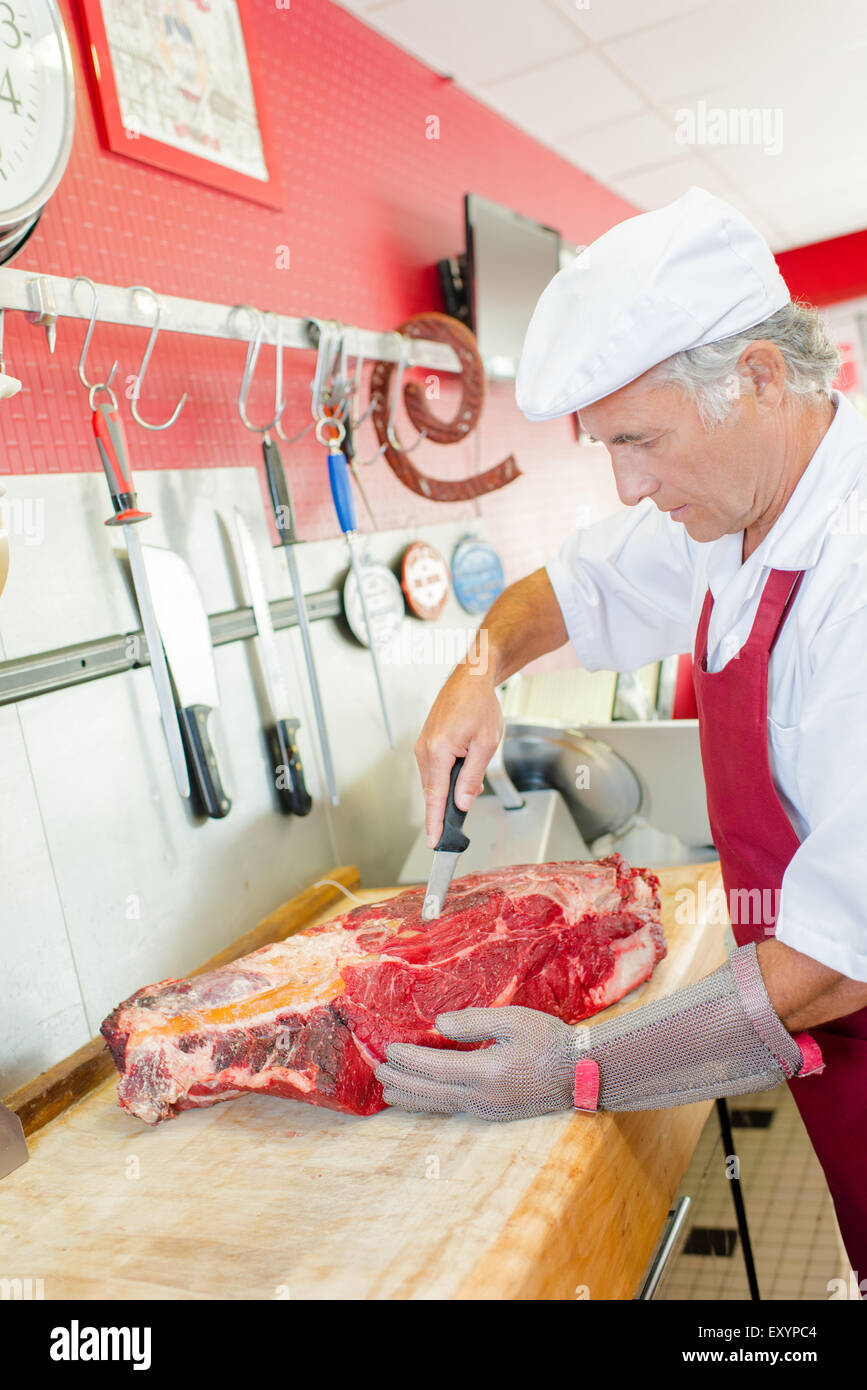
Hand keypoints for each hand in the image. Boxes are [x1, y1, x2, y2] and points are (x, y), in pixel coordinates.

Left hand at [374, 1006, 580, 1121]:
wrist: (582, 1073)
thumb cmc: (548, 1041)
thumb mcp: (513, 1020)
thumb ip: (474, 1021)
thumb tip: (438, 1024)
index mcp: (487, 1072)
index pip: (436, 1068)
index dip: (409, 1059)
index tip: (389, 1050)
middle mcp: (483, 1097)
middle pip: (431, 1091)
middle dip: (402, 1079)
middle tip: (377, 1070)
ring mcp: (488, 1110)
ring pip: (439, 1105)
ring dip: (411, 1096)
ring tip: (388, 1091)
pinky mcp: (493, 1114)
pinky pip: (453, 1109)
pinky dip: (430, 1103)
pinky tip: (422, 1099)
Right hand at [415, 665, 502, 846]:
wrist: (470, 680)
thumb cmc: (480, 705)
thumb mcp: (486, 744)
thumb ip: (472, 776)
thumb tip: (462, 803)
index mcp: (439, 750)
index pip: (435, 796)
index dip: (434, 823)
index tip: (434, 842)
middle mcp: (424, 749)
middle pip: (433, 791)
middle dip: (446, 807)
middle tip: (463, 813)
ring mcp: (422, 746)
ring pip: (434, 781)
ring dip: (449, 789)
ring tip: (470, 779)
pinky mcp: (425, 743)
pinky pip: (434, 770)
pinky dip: (445, 778)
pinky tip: (461, 771)